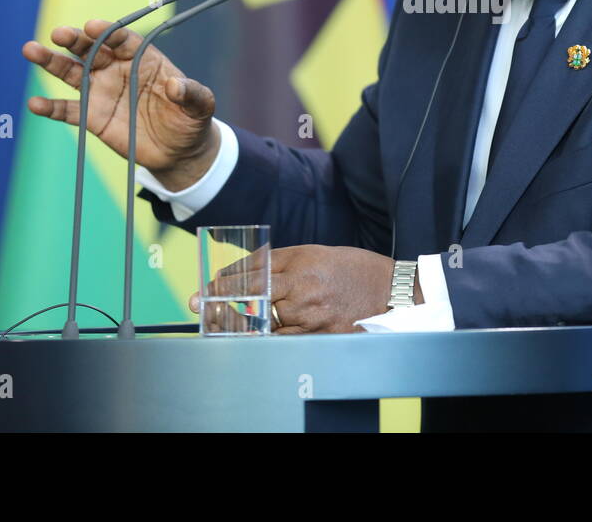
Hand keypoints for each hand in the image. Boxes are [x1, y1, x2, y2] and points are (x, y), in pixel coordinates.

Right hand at [22, 19, 218, 189]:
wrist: (178, 151)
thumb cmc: (189, 121)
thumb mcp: (200, 107)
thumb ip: (192, 94)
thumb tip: (176, 86)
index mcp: (143, 58)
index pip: (123, 40)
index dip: (108, 32)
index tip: (93, 27)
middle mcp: (117, 69)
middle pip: (92, 50)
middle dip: (75, 40)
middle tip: (58, 33)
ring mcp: (101, 91)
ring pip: (73, 73)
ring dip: (52, 62)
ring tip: (31, 51)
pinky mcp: (92, 117)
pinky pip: (68, 111)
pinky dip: (51, 108)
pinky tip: (35, 104)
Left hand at [188, 245, 423, 333]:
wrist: (391, 291)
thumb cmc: (353, 268)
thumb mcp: (317, 253)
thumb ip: (282, 261)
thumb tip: (248, 269)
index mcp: (301, 263)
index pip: (253, 271)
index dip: (225, 280)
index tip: (207, 286)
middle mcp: (303, 289)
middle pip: (252, 297)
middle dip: (222, 301)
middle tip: (200, 305)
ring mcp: (311, 316)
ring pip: (265, 322)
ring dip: (241, 321)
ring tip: (220, 321)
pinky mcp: (320, 336)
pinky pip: (285, 338)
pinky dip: (268, 336)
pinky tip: (256, 334)